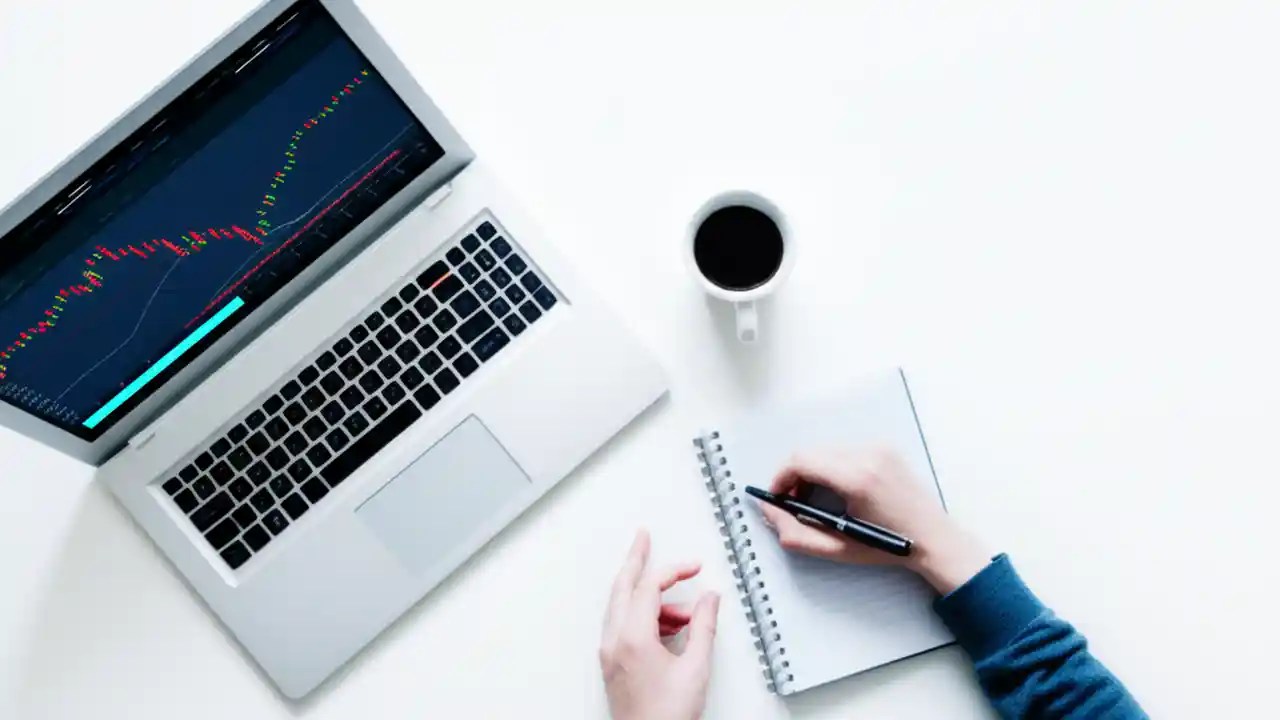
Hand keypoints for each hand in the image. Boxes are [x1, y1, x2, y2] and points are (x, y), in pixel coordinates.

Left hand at [600, 529, 719, 719]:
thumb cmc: (668, 717)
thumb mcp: (696, 668)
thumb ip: (705, 627)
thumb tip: (710, 600)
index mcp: (632, 637)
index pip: (649, 587)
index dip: (673, 571)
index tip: (694, 567)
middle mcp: (614, 641)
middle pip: (622, 586)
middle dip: (635, 560)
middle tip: (643, 537)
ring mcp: (610, 653)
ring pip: (622, 606)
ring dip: (649, 597)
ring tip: (685, 612)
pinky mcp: (613, 664)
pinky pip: (623, 626)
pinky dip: (644, 617)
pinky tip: (671, 628)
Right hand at [758, 448, 989, 593]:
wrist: (934, 539)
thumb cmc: (890, 547)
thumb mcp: (837, 549)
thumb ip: (795, 533)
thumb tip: (769, 511)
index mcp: (857, 479)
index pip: (801, 460)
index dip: (780, 477)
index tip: (776, 496)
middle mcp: (868, 455)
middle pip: (810, 452)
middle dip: (794, 475)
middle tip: (793, 501)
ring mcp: (879, 448)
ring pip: (825, 450)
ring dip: (813, 470)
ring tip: (815, 498)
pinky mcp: (885, 449)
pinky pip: (844, 450)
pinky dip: (832, 466)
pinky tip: (838, 489)